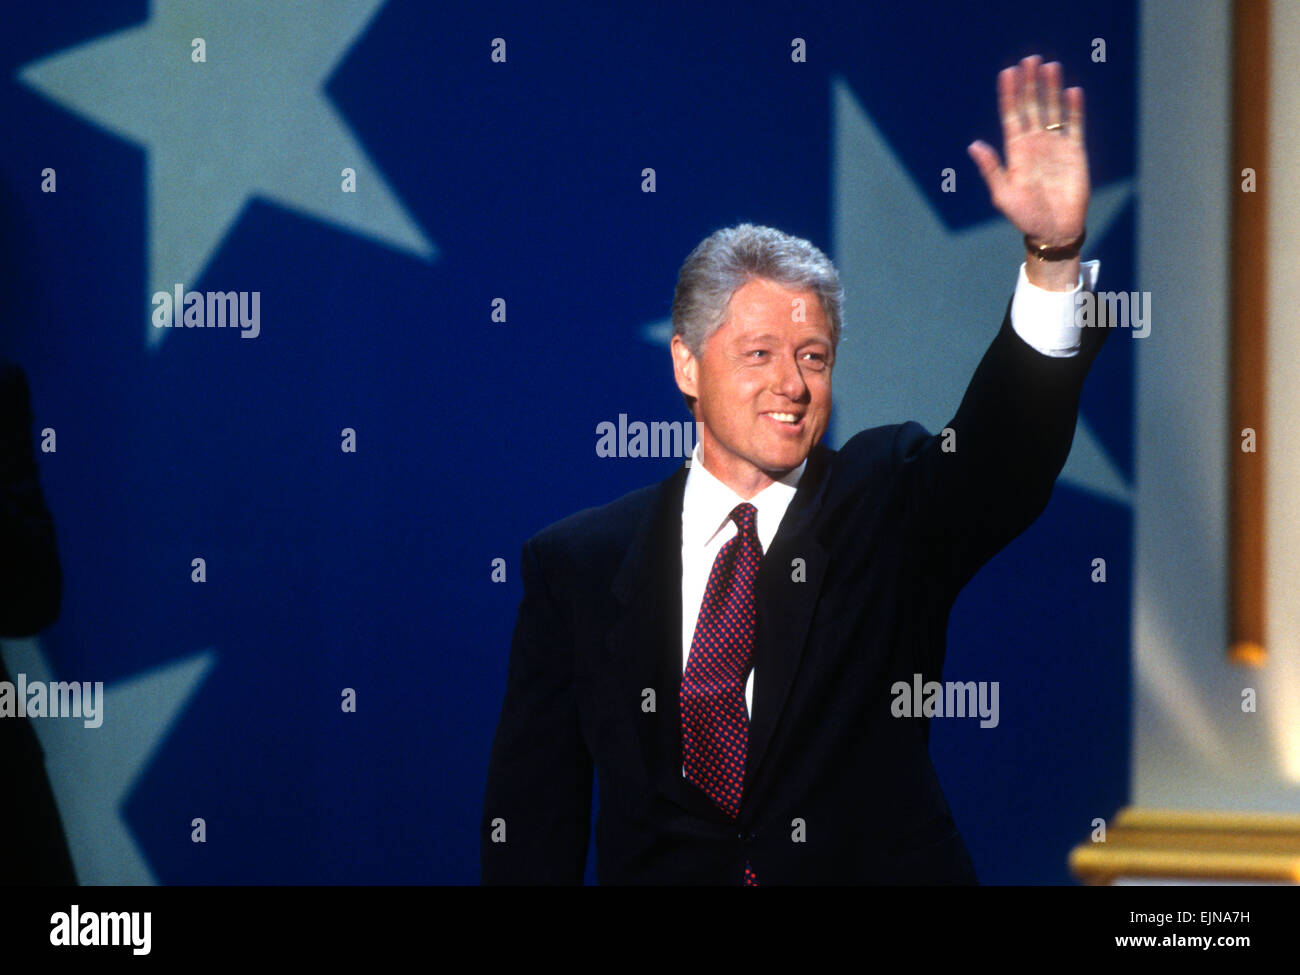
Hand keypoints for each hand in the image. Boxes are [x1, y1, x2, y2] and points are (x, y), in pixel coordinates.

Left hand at [967, 56, 1088, 247]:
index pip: (1011, 116)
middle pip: (1032, 106)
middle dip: (1029, 84)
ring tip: (1049, 66)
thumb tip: (974, 145)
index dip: (1009, 95)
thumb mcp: (1003, 194)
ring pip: (1052, 110)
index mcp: (1015, 151)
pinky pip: (1074, 125)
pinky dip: (1074, 109)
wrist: (1053, 230)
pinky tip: (1072, 92)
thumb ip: (991, 168)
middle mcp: (1035, 144)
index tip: (1007, 73)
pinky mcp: (1075, 152)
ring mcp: (1055, 146)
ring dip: (1051, 89)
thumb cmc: (1025, 216)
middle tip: (1029, 60)